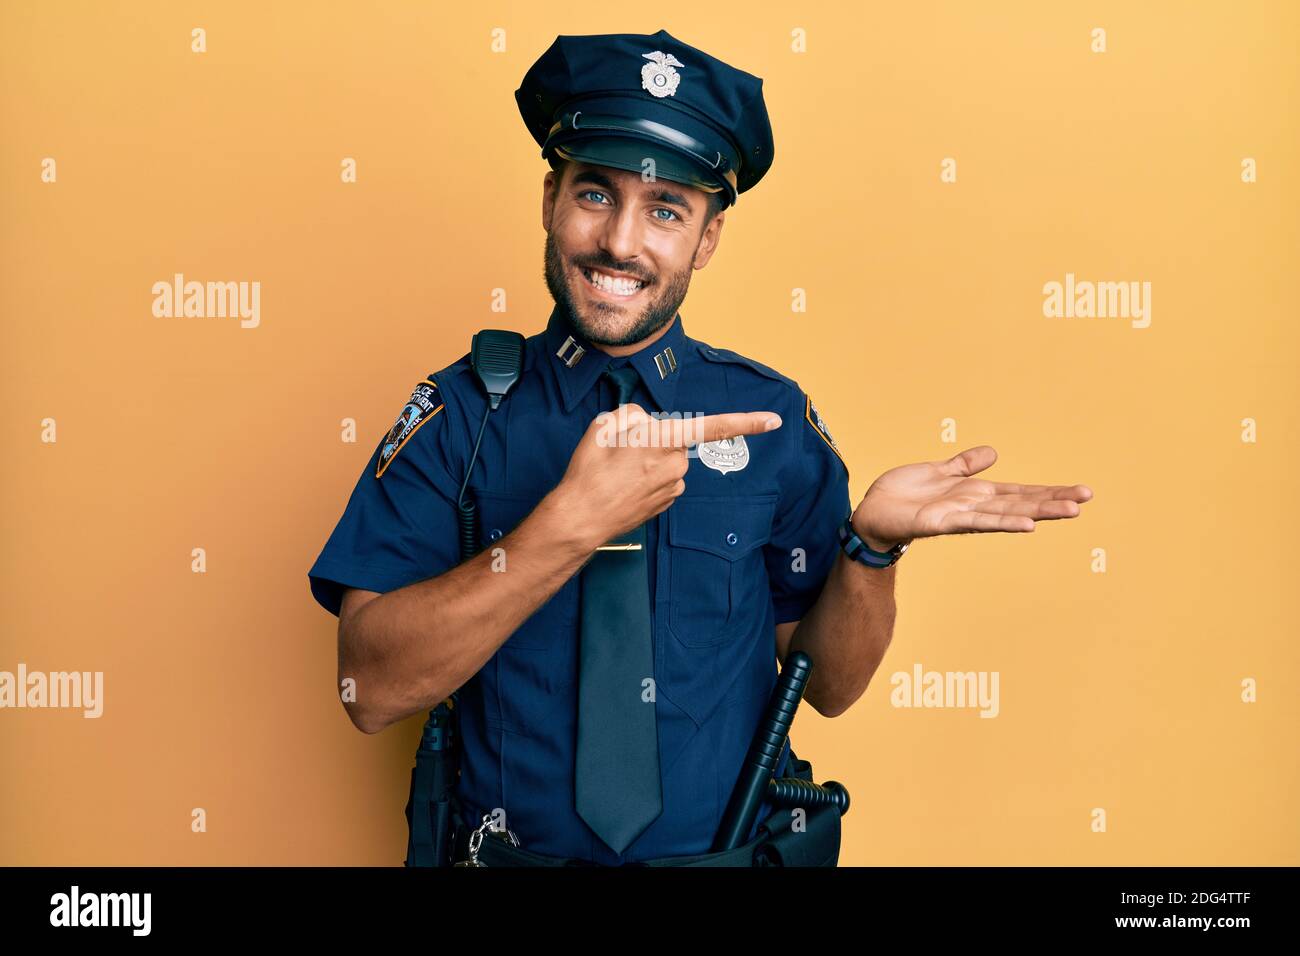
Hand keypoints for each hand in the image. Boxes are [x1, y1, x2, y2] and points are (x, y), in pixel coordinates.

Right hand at [556, 404, 782, 547]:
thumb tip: (647, 425)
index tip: (774, 420)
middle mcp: (676, 466)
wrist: (581, 519)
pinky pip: (662, 478)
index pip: (712, 427)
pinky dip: (646, 477)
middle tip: (619, 450)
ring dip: (647, 459)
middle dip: (652, 437)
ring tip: (617, 471)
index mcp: (664, 441)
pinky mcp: (667, 502)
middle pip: (672, 438)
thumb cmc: (589, 472)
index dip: (745, 422)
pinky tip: (624, 485)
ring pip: (667, 459)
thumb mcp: (603, 426)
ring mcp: (673, 487)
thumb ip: (632, 415)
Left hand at [851, 445, 1092, 550]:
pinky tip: (1027, 525)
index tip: (1081, 491)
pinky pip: (977, 522)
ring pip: (1007, 513)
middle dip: (1053, 501)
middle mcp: (974, 507)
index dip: (1049, 491)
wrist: (872, 513)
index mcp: (975, 494)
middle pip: (1021, 503)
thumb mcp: (939, 471)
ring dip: (1038, 513)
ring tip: (1069, 512)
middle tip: (1087, 499)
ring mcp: (961, 516)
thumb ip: (965, 465)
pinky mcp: (942, 523)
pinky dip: (1003, 522)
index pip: (1020, 492)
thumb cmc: (903, 495)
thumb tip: (994, 452)